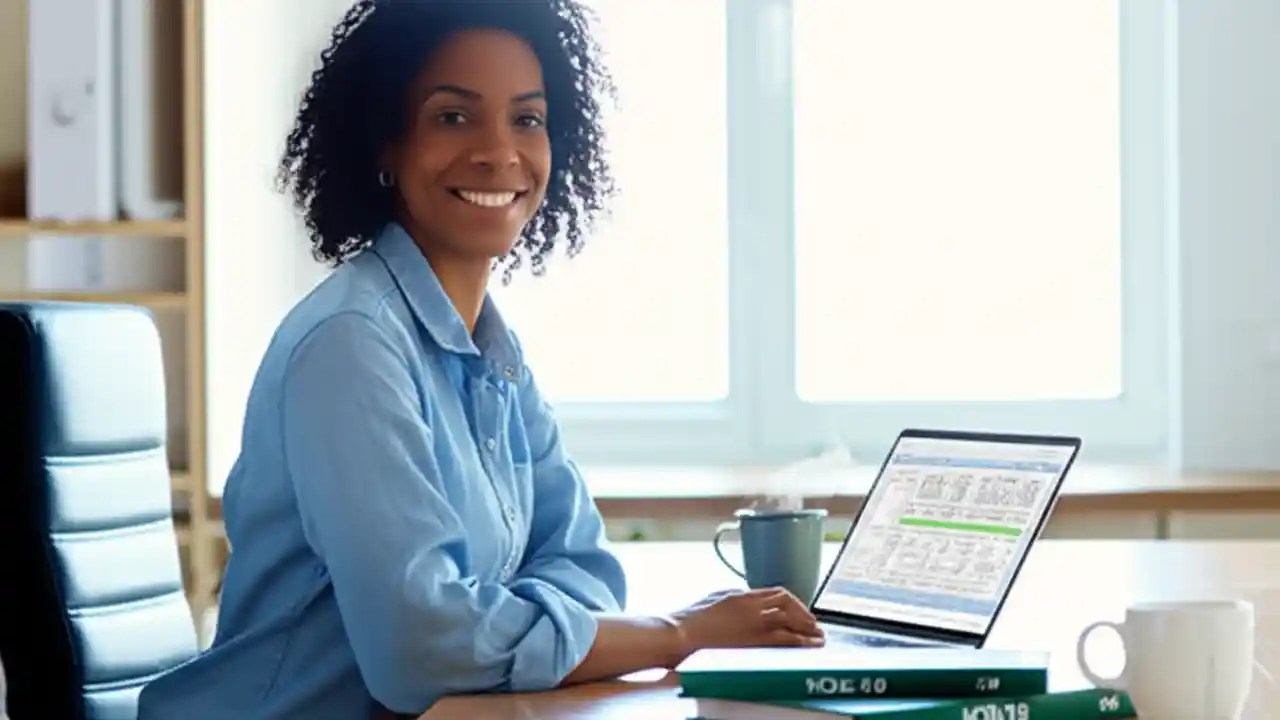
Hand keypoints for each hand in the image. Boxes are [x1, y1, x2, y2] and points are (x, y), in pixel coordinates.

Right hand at [669, 587, 825, 660]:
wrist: (680, 633)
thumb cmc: (692, 619)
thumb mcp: (716, 599)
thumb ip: (735, 599)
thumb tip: (747, 600)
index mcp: (742, 593)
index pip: (777, 593)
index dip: (793, 602)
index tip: (800, 611)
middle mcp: (752, 604)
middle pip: (787, 603)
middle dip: (803, 613)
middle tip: (813, 623)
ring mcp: (753, 621)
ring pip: (790, 619)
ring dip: (807, 627)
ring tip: (818, 635)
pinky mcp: (753, 639)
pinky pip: (784, 638)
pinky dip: (800, 640)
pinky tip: (809, 644)